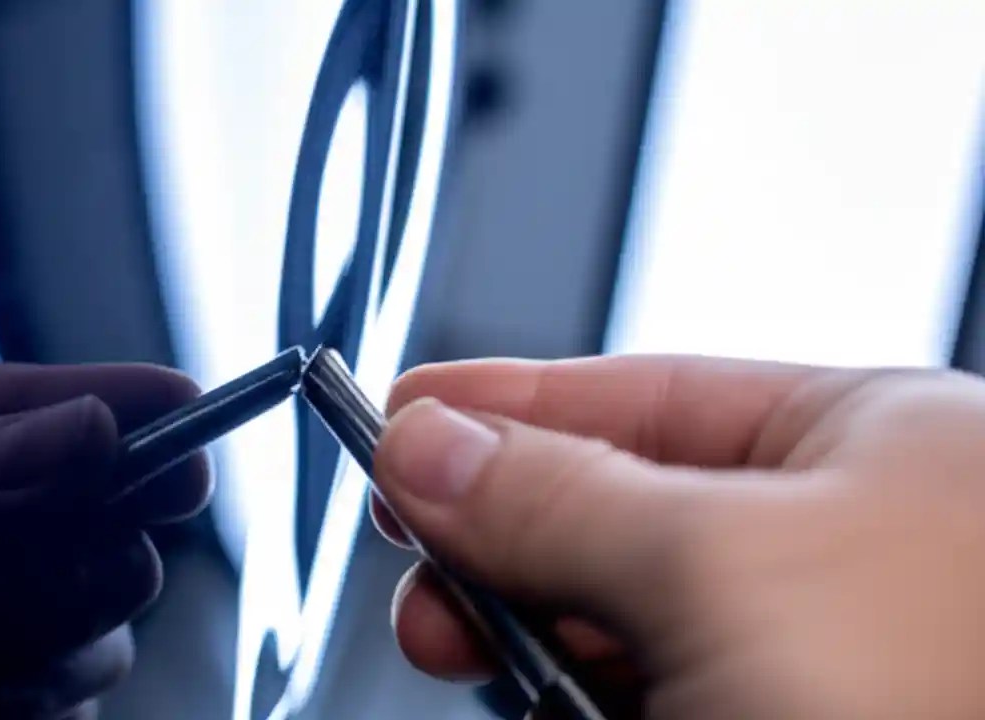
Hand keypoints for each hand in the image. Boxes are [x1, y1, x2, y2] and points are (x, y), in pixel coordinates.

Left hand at [0, 363, 210, 717]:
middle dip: (97, 558)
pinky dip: (12, 715)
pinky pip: (64, 708)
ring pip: (102, 631)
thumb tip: (93, 430)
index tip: (192, 414)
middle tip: (46, 585)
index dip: (137, 409)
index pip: (61, 409)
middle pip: (112, 527)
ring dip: (37, 662)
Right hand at [370, 355, 984, 718]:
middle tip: (418, 552)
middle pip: (610, 506)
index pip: (643, 392)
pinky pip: (634, 691)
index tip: (404, 415)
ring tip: (466, 644)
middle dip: (500, 531)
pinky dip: (568, 696)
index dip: (511, 402)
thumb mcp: (714, 565)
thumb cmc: (942, 696)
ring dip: (525, 629)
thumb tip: (428, 445)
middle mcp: (835, 543)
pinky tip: (542, 703)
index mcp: (865, 445)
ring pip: (612, 615)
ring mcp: (801, 649)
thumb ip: (556, 495)